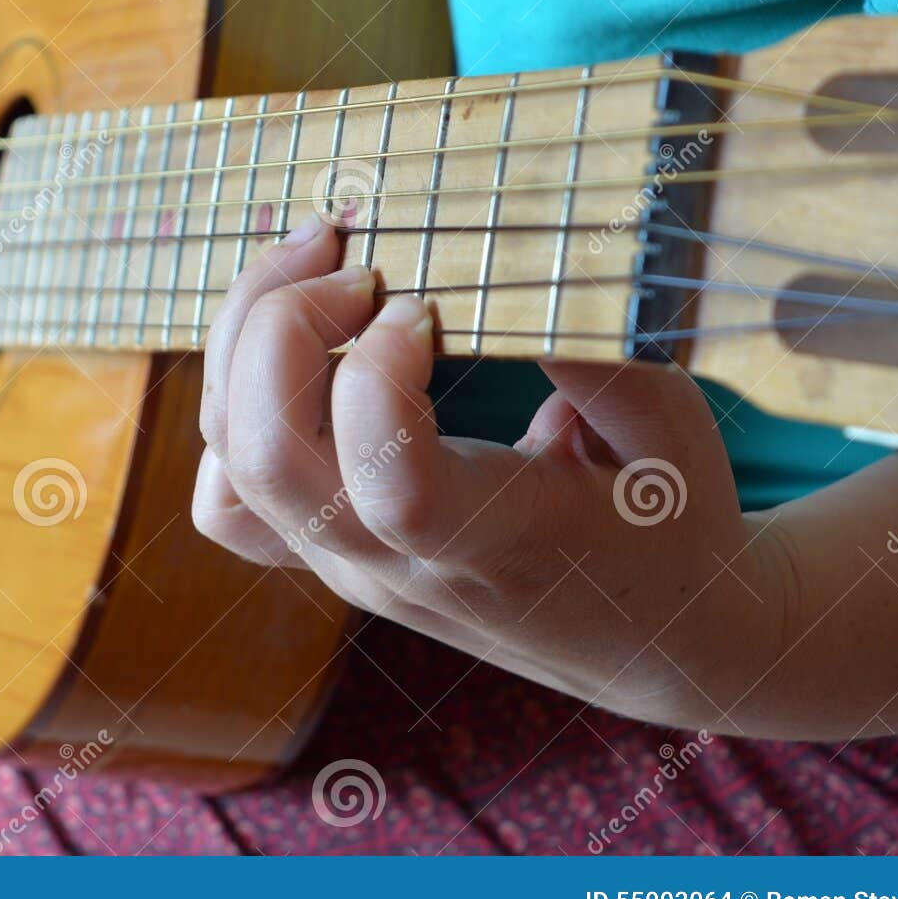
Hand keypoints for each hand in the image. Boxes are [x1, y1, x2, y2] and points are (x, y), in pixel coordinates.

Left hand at [194, 216, 784, 729]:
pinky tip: (295, 346)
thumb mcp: (669, 433)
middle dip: (282, 325)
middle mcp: (394, 563)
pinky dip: (231, 404)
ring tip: (314, 264)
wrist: (648, 636)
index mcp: (492, 542)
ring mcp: (344, 560)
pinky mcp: (324, 546)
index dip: (380, 374)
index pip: (387, 484)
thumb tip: (521, 264)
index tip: (429, 305)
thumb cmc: (668, 524)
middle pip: (267, 460)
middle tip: (355, 262)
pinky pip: (227, 494)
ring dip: (246, 340)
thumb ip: (595, 355)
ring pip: (228, 458)